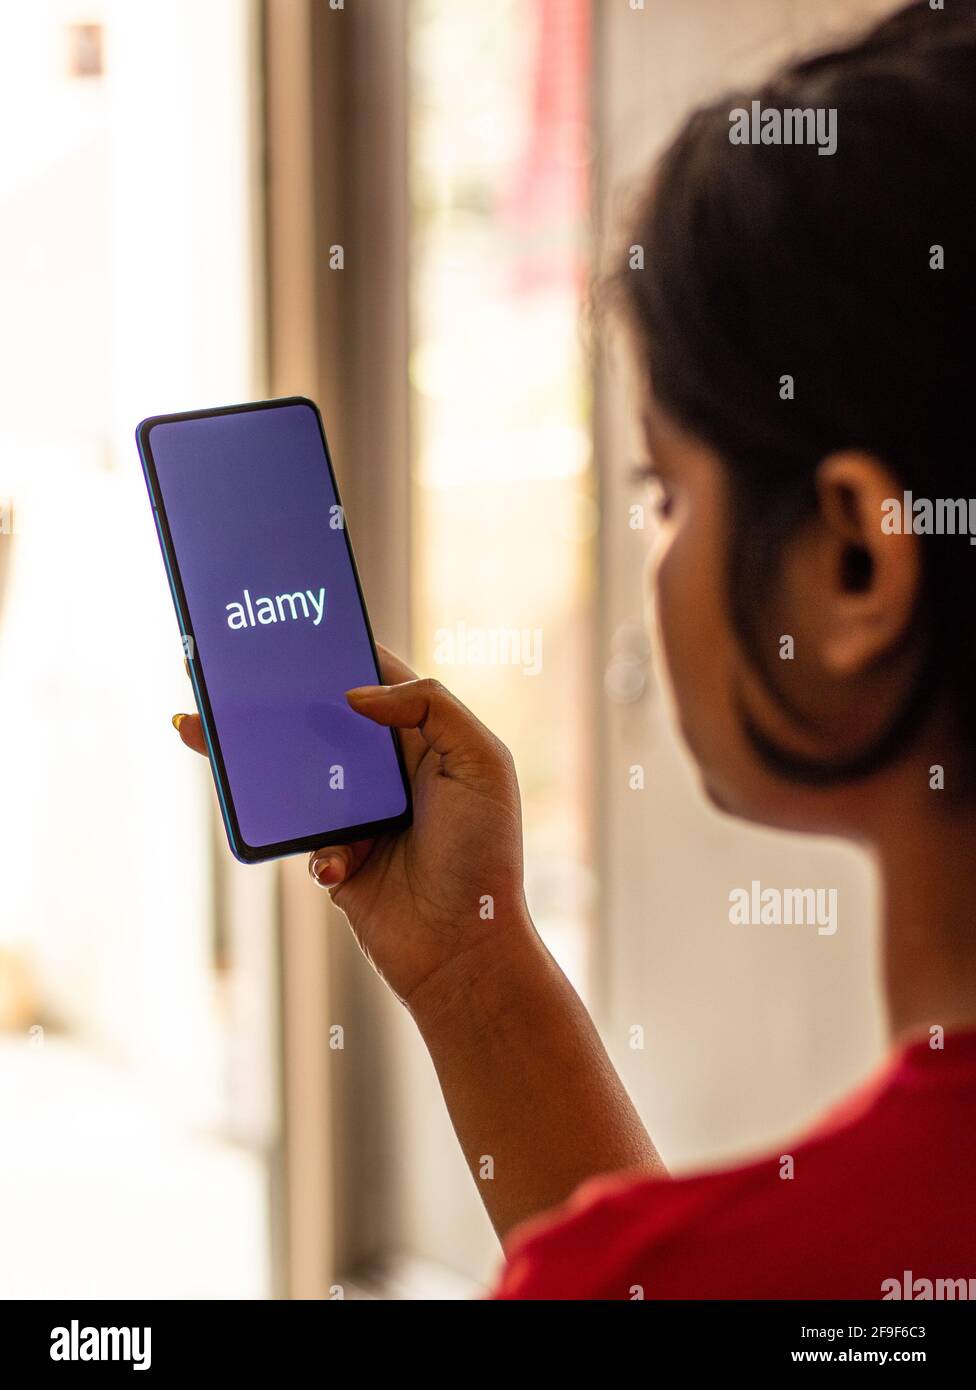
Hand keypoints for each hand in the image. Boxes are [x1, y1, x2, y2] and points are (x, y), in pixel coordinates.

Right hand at [173, 646, 532, 1014]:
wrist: (463, 952)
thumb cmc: (484, 854)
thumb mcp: (480, 762)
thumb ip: (431, 707)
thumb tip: (356, 692)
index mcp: (427, 738)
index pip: (376, 679)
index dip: (339, 653)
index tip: (294, 630)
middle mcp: (390, 771)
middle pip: (323, 722)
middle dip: (280, 703)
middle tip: (229, 678)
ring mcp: (359, 814)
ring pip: (297, 775)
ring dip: (257, 762)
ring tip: (206, 734)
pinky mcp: (336, 856)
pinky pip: (299, 837)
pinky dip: (308, 847)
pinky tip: (333, 863)